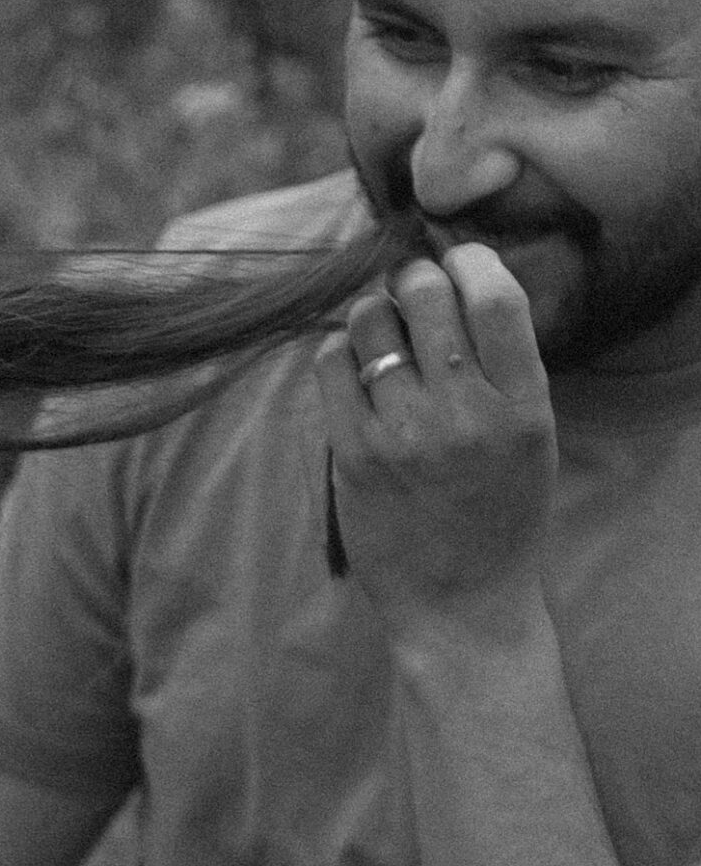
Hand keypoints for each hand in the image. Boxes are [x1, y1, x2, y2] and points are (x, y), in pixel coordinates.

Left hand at [315, 245, 557, 635]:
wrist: (462, 605)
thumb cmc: (499, 517)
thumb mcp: (532, 437)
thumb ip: (504, 367)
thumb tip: (458, 284)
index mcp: (523, 404)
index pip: (495, 296)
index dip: (468, 260)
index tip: (454, 261)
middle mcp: (465, 413)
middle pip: (426, 295)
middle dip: (413, 280)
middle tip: (410, 297)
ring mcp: (405, 434)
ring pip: (370, 322)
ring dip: (372, 314)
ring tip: (381, 336)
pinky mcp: (354, 456)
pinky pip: (332, 366)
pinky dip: (339, 351)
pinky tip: (353, 368)